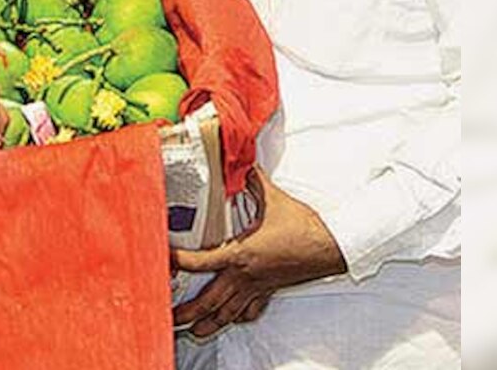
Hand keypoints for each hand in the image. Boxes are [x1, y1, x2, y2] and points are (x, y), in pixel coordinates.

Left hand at [172, 169, 345, 337]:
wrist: (331, 247)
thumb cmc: (303, 227)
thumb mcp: (273, 198)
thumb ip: (253, 180)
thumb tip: (242, 163)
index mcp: (240, 254)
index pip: (201, 262)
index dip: (179, 262)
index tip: (165, 259)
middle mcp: (245, 276)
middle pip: (210, 300)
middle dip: (188, 312)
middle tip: (170, 318)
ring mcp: (258, 287)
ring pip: (229, 312)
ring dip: (210, 323)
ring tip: (194, 332)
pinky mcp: (270, 291)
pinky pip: (251, 310)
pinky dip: (238, 317)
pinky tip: (231, 319)